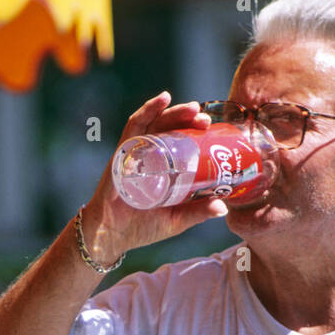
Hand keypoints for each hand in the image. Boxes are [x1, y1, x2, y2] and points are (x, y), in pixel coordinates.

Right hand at [80, 91, 229, 264]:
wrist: (111, 235)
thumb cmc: (142, 227)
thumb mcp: (176, 220)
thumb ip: (197, 212)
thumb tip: (223, 207)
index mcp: (165, 168)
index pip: (182, 142)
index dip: (198, 133)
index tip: (213, 130)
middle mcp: (151, 155)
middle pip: (171, 129)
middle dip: (189, 119)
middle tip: (205, 119)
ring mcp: (136, 152)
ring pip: (157, 123)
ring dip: (174, 112)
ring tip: (192, 108)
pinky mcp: (122, 152)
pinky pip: (134, 126)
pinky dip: (148, 111)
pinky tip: (162, 99)